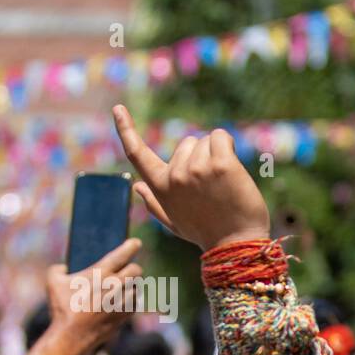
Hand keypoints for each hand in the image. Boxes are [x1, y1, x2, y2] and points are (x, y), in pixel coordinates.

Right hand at [45, 238, 142, 350]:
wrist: (72, 335)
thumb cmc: (62, 307)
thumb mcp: (52, 281)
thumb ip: (59, 268)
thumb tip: (65, 267)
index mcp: (100, 273)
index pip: (122, 254)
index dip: (131, 246)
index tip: (136, 243)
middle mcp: (116, 285)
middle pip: (136, 270)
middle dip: (132, 267)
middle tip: (126, 269)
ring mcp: (124, 301)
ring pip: (137, 286)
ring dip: (131, 284)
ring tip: (121, 286)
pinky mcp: (127, 315)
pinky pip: (135, 302)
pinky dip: (130, 299)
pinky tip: (122, 299)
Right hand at [113, 105, 269, 250]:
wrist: (236, 245)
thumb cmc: (207, 234)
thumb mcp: (175, 223)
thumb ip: (154, 203)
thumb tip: (136, 186)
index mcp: (160, 187)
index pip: (136, 154)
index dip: (126, 130)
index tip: (118, 109)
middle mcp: (175, 175)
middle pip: (187, 143)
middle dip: (200, 156)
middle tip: (213, 186)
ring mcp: (198, 169)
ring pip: (206, 141)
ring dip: (216, 154)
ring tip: (224, 184)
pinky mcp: (221, 165)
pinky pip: (221, 137)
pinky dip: (227, 144)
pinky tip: (233, 167)